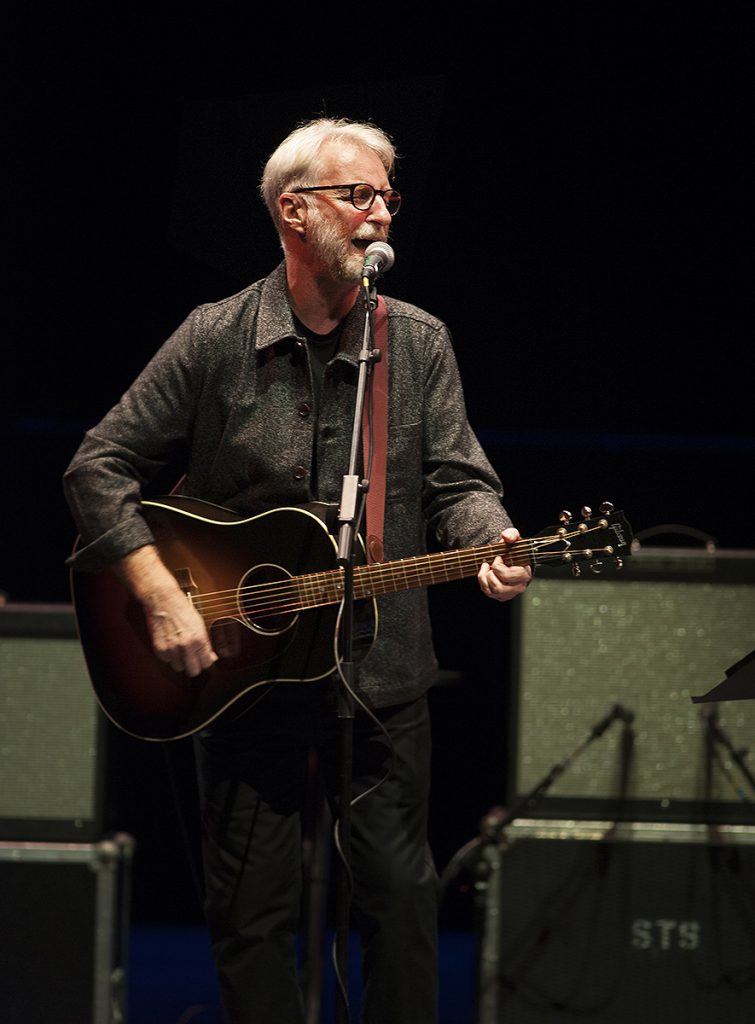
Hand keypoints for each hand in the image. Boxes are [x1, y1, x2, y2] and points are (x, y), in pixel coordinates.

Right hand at [116, 545, 217, 676]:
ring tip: (180, 648)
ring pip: (179, 668)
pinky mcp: (159, 649)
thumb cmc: (182, 609)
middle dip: (194, 666)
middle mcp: (186, 646)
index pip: (206, 664)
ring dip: (180, 661)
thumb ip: (205, 643)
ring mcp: (171, 649)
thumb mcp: (199, 624)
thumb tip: (211, 657)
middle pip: (193, 672)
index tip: (203, 659)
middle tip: (193, 659)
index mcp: (199, 639)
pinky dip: (168, 655)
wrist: (163, 600)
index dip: (205, 662)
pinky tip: (170, 643)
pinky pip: (166, 660)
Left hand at [477, 528, 532, 602]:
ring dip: (485, 577)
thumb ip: (512, 534)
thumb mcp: (513, 538)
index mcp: (525, 574)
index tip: (498, 558)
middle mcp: (519, 586)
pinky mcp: (501, 596)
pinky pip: (488, 593)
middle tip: (492, 564)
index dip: (498, 566)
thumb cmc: (512, 549)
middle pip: (499, 587)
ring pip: (492, 591)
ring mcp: (510, 593)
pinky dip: (483, 582)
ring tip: (488, 568)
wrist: (508, 556)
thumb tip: (506, 537)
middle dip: (491, 573)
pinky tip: (486, 573)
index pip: (507, 576)